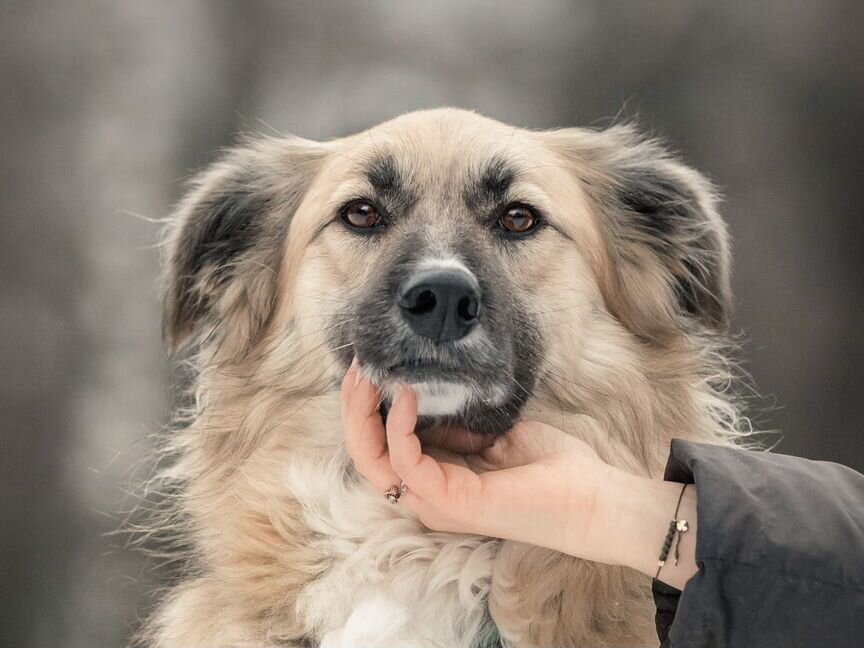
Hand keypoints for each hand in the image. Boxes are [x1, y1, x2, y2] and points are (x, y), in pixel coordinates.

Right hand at [340, 359, 698, 588]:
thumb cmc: (554, 470)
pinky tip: (408, 393)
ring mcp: (435, 502)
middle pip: (365, 456)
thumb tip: (428, 400)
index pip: (380, 449)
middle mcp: (426, 495)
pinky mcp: (450, 501)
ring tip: (368, 375)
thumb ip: (456, 426)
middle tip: (357, 367)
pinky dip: (399, 425)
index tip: (368, 367)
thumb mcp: (494, 434)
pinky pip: (405, 461)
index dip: (366, 409)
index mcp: (437, 481)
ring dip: (362, 414)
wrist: (593, 500)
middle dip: (353, 409)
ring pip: (373, 462)